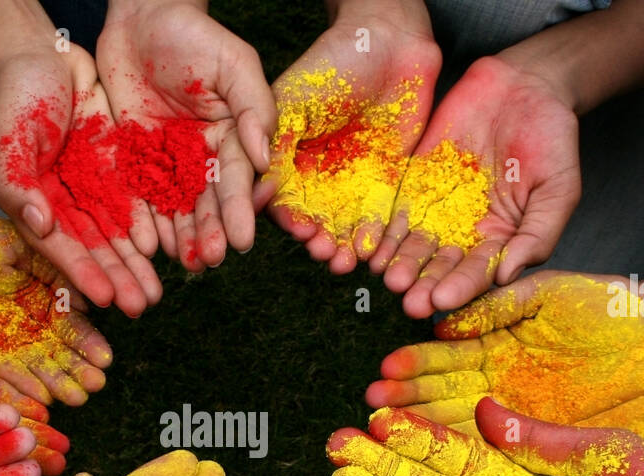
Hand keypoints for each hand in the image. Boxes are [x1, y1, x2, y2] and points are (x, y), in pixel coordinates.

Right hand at [0, 42, 162, 315]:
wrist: (44, 55)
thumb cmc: (15, 95)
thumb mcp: (8, 138)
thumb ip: (18, 184)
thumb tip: (38, 224)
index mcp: (32, 203)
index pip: (60, 246)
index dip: (82, 273)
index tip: (104, 298)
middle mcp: (63, 204)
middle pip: (94, 249)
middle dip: (117, 278)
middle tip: (141, 306)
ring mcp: (91, 188)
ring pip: (117, 234)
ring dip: (135, 265)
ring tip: (155, 293)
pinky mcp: (114, 170)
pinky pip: (134, 204)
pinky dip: (147, 227)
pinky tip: (162, 250)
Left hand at [0, 184, 113, 403]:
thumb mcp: (15, 244)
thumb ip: (51, 269)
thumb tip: (89, 300)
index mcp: (36, 298)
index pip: (69, 326)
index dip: (87, 343)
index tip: (105, 360)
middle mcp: (20, 326)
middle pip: (54, 355)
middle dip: (76, 371)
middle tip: (95, 387)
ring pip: (29, 372)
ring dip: (53, 386)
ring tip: (75, 399)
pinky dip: (13, 393)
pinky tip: (36, 404)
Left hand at [96, 1, 276, 269]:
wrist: (140, 20)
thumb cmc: (193, 35)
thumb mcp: (234, 64)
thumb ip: (253, 107)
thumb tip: (265, 158)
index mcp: (233, 138)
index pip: (238, 180)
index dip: (240, 211)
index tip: (243, 241)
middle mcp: (203, 158)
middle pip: (208, 203)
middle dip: (210, 233)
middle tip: (210, 260)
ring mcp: (170, 163)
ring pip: (177, 208)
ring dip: (182, 238)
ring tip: (186, 264)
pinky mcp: (137, 162)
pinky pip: (141, 198)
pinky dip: (146, 223)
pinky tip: (151, 248)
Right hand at [255, 3, 439, 272]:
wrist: (389, 46)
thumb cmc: (332, 65)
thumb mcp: (294, 104)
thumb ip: (273, 146)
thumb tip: (254, 192)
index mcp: (284, 161)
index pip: (277, 200)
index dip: (284, 219)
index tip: (293, 231)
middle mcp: (314, 178)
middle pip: (310, 222)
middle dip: (315, 240)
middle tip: (321, 250)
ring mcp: (348, 184)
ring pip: (341, 227)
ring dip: (341, 247)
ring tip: (344, 261)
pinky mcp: (382, 184)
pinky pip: (376, 218)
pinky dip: (373, 238)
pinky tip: (371, 251)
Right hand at [366, 272, 643, 432]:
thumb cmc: (609, 306)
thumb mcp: (544, 292)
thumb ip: (497, 304)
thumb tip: (444, 321)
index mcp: (494, 345)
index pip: (445, 358)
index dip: (415, 365)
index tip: (385, 370)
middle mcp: (499, 385)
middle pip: (443, 397)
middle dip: (405, 401)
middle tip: (371, 406)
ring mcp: (519, 416)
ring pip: (462, 426)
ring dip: (424, 429)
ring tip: (387, 430)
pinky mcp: (543, 442)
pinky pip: (499, 451)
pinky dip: (466, 454)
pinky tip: (436, 456)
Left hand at [371, 56, 580, 315]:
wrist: (524, 88)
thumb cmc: (551, 140)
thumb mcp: (558, 188)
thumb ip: (537, 233)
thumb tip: (509, 275)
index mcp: (497, 243)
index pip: (476, 273)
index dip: (461, 287)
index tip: (444, 300)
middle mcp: (461, 234)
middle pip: (439, 266)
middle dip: (424, 284)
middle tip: (410, 302)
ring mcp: (434, 210)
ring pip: (412, 244)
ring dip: (400, 263)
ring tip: (389, 278)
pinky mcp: (411, 184)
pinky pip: (392, 212)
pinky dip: (381, 230)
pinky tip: (370, 247)